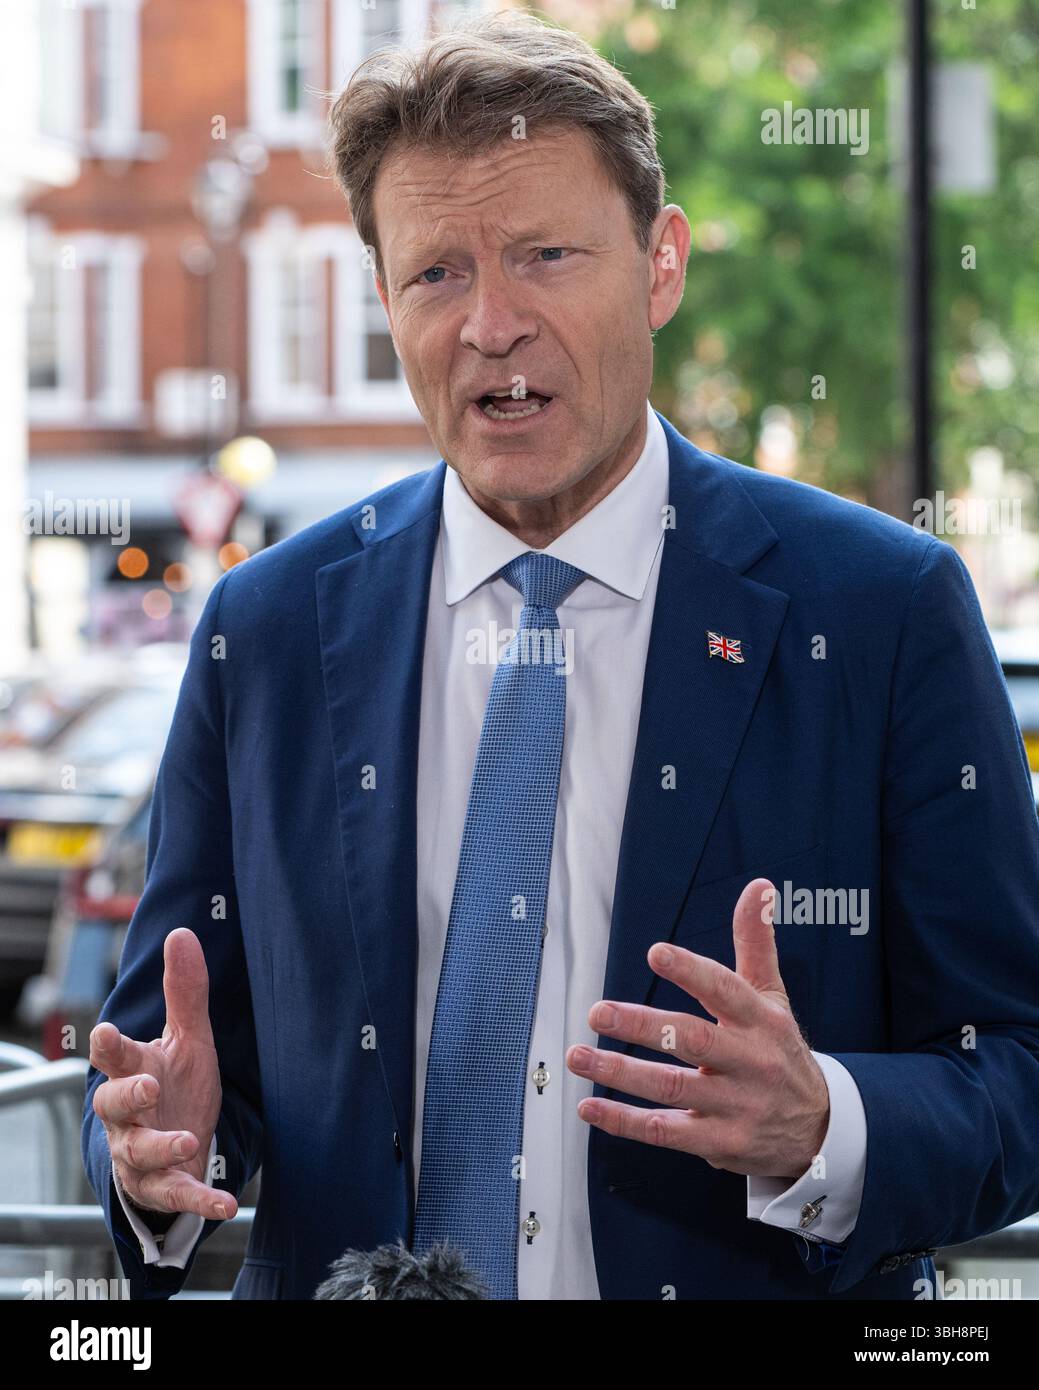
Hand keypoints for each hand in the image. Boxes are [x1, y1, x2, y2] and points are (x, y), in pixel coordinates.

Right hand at [90, 928, 234, 1220]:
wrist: (177, 1143)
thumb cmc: (176, 1084)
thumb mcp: (187, 1039)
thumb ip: (184, 993)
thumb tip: (182, 932)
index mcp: (133, 1071)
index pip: (112, 1057)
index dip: (109, 1046)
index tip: (107, 1032)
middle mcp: (127, 1115)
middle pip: (113, 1105)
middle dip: (127, 1096)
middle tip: (148, 1086)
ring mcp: (138, 1153)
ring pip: (137, 1152)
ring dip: (160, 1147)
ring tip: (186, 1139)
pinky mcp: (160, 1186)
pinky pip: (175, 1195)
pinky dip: (200, 1200)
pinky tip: (227, 1201)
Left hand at [567, 878, 828, 1179]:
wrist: (819, 1130)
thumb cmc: (781, 1052)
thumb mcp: (774, 996)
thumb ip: (756, 942)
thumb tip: (758, 887)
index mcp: (762, 1021)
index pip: (726, 990)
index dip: (691, 971)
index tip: (656, 952)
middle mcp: (750, 1061)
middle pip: (692, 1039)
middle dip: (641, 1024)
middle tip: (597, 1011)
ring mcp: (735, 1105)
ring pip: (672, 1087)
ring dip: (620, 1073)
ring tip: (579, 1056)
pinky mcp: (720, 1142)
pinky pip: (665, 1131)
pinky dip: (624, 1121)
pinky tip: (590, 1107)